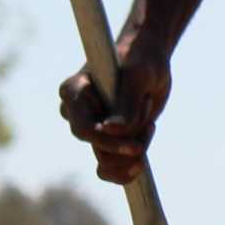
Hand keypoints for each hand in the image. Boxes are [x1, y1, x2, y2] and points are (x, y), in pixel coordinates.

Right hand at [59, 44, 172, 186]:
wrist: (150, 60)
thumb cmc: (141, 60)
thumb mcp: (138, 76)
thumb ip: (126, 102)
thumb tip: (110, 130)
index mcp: (74, 91)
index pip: (84, 128)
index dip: (108, 143)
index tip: (137, 147)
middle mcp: (77, 112)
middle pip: (97, 147)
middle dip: (128, 145)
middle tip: (150, 127)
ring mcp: (92, 126)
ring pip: (108, 159)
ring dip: (136, 148)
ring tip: (150, 125)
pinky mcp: (108, 136)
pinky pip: (111, 165)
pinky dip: (130, 164)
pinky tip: (144, 153)